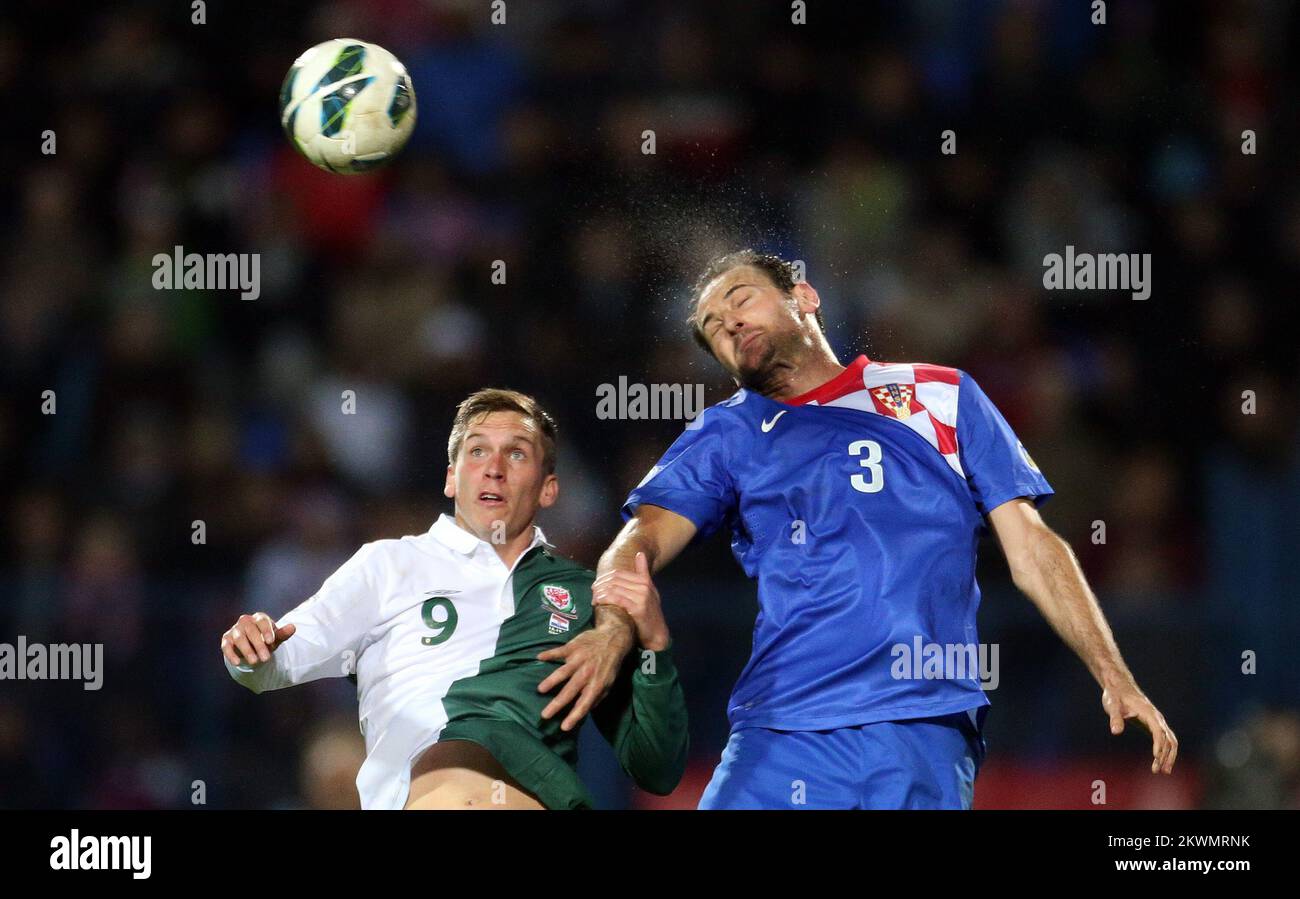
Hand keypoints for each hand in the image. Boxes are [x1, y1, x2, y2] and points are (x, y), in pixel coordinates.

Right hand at [220, 612, 295, 667]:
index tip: (271, 641)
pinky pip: (226, 646)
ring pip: (239, 638)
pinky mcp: (226, 639)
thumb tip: (293, 627)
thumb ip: (283, 633)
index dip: (266, 631)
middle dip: (258, 645)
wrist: (252, 646)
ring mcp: (235, 630)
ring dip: (247, 650)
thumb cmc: (266, 639)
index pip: (262, 621)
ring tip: (254, 662)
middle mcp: (245, 621)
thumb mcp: (275, 638)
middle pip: (251, 631)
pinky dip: (231, 654)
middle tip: (266, 658)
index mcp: (259, 618)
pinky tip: (237, 663)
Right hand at [537, 616, 634, 731]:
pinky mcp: (573, 647)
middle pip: (570, 691)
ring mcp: (579, 659)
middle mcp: (587, 673)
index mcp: (596, 684)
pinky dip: (549, 654)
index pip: (584, 704)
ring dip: (551, 681)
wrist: (613, 638)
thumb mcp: (608, 684)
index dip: (575, 716)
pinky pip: (559, 651)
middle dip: (557, 704)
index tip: (564, 727)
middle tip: (544, 715)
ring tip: (540, 690)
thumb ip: (597, 698)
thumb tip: (585, 711)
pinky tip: (539, 657)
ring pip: (563, 672)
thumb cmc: (609, 664)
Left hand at [591, 552, 669, 651]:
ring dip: (600, 593)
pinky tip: (598, 602)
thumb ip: (642, 573)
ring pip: (614, 589)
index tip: (596, 585)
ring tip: (594, 599)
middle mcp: (644, 586)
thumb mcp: (648, 591)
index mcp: (645, 581)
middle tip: (592, 592)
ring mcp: (642, 597)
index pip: (618, 574)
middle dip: (600, 585)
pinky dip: (605, 599)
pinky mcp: (638, 608)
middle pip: (614, 580)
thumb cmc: (649, 613)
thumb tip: (639, 554)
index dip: (604, 578)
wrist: (657, 633)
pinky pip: (617, 599)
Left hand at [1102, 679, 1178, 773]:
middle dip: (1166, 755)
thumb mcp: (1112, 704)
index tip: (1155, 756)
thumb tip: (1115, 732)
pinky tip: (1160, 762)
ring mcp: (1158, 722)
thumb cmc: (1115, 695)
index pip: (1158, 730)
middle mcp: (1157, 717)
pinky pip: (1165, 740)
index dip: (1158, 743)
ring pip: (1170, 741)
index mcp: (1148, 712)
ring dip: (1169, 756)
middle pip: (1169, 738)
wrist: (1120, 686)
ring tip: (1162, 771)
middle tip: (1158, 770)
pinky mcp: (1154, 725)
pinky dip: (1166, 751)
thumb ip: (1115, 717)